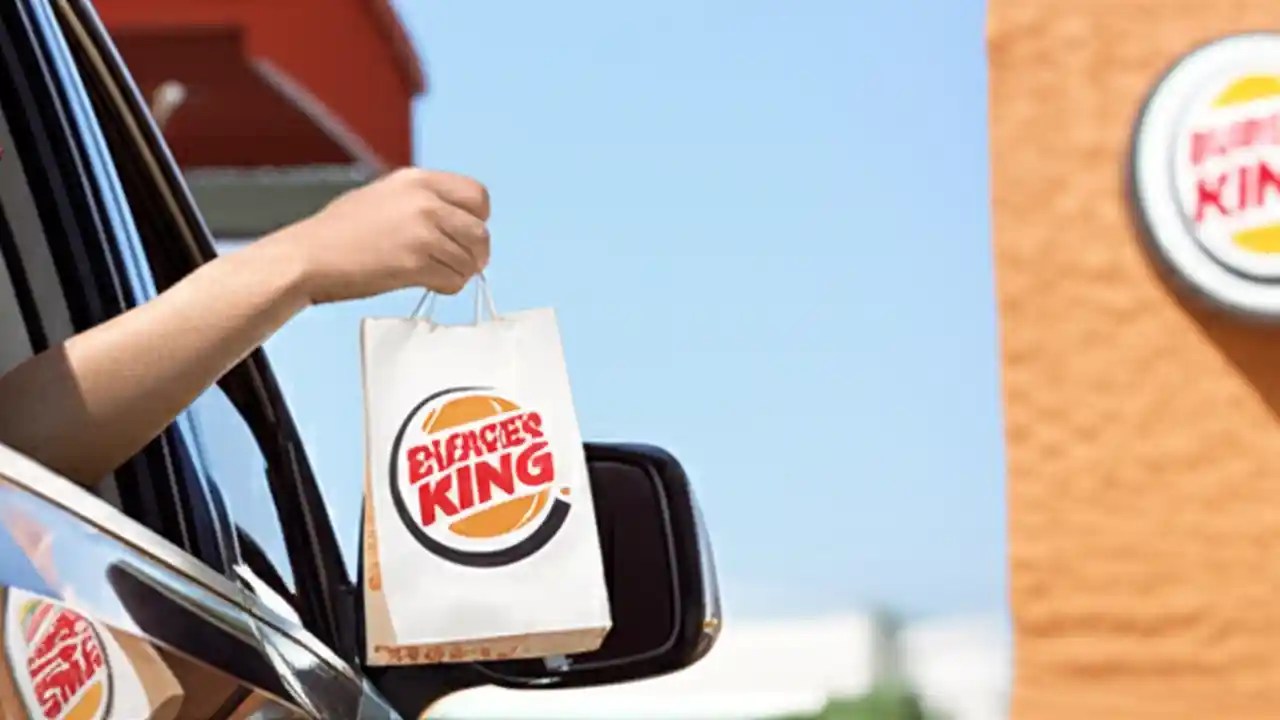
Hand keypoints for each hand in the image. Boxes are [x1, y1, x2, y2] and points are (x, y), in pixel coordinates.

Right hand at [260, 168, 491, 304]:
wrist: (307, 257)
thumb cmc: (337, 232)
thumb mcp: (383, 195)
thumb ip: (421, 201)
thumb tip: (453, 220)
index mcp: (418, 180)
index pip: (478, 197)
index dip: (478, 219)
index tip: (467, 233)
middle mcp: (424, 202)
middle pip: (480, 232)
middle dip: (475, 252)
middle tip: (463, 263)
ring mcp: (422, 232)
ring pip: (470, 260)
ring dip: (461, 272)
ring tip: (440, 275)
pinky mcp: (415, 263)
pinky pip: (453, 280)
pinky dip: (447, 286)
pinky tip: (429, 284)